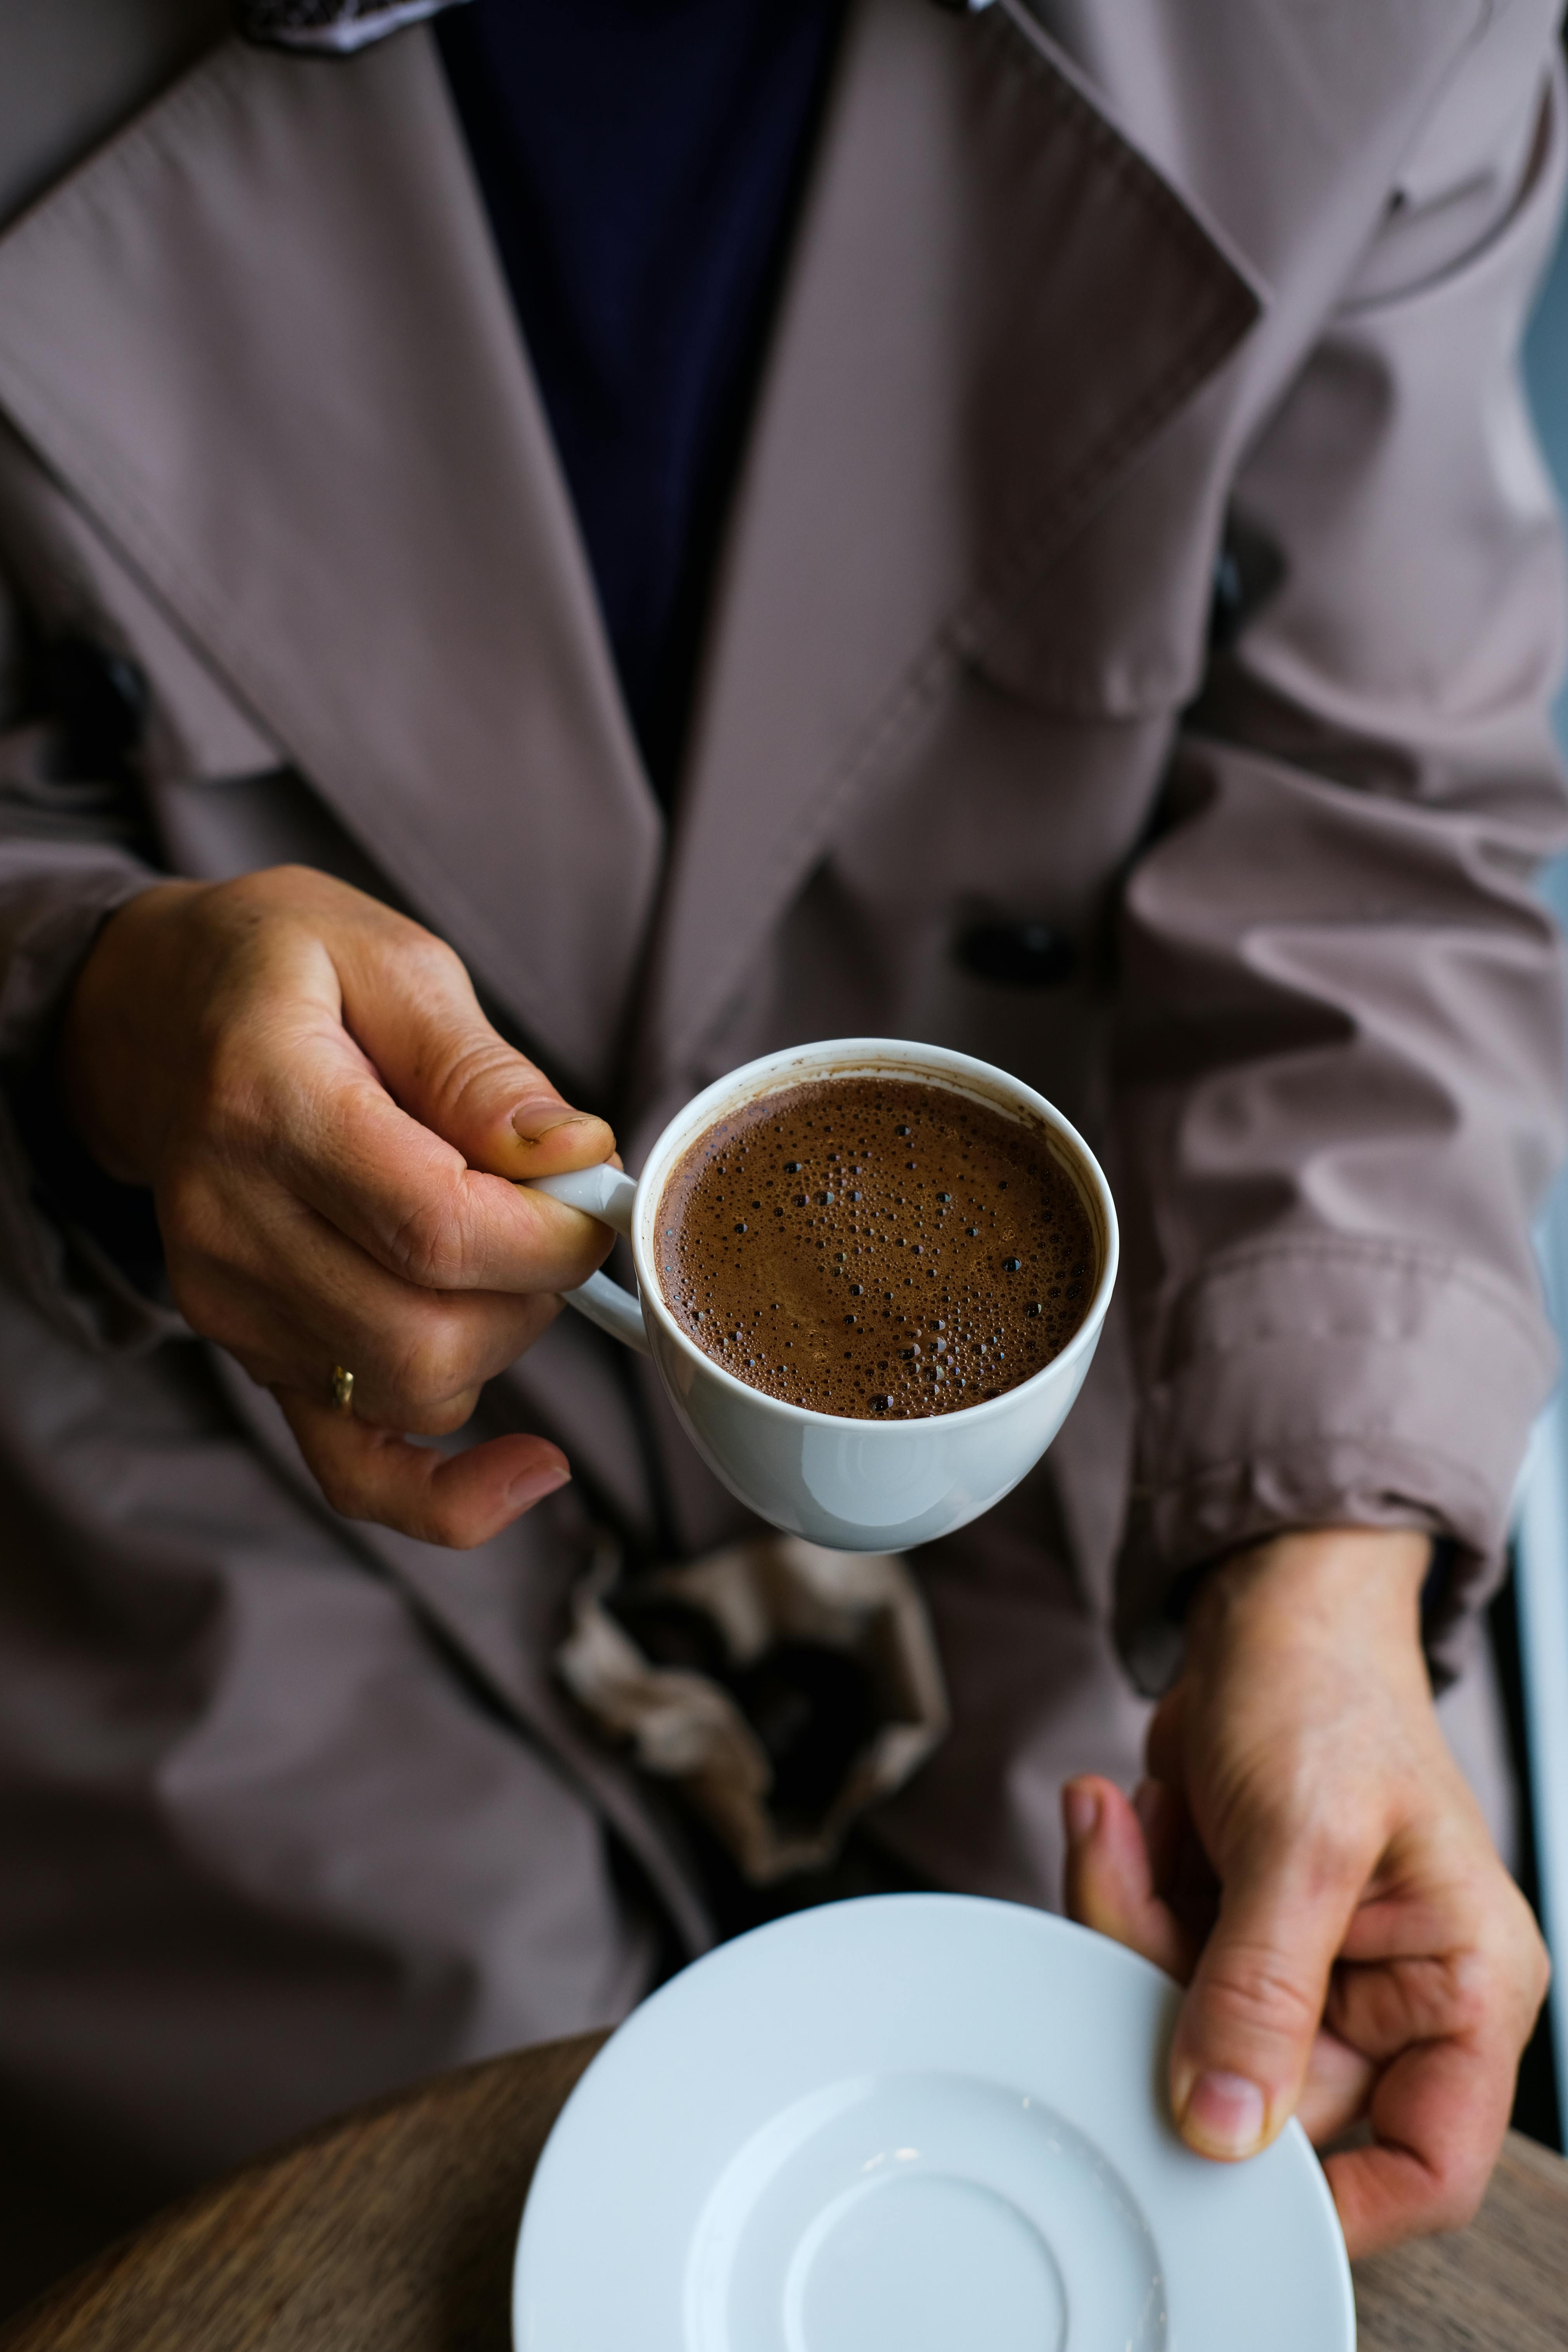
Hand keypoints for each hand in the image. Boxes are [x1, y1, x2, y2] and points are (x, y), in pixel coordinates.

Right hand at [60, 865, 617, 1545]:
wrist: (156, 1014)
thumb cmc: (286, 972)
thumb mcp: (392, 962)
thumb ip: (481, 1067)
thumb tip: (574, 1153)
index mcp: (269, 1107)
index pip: (438, 1229)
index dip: (551, 1234)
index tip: (593, 1194)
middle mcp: (233, 1224)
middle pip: (429, 1336)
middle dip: (535, 1292)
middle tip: (551, 1220)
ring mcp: (233, 1305)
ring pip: (412, 1397)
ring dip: (501, 1345)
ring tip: (502, 1259)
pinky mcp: (251, 1354)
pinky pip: (352, 1471)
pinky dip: (447, 1495)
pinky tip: (529, 1472)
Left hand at [1062, 1529, 1549, 2253]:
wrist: (1270, 1605)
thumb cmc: (1327, 1690)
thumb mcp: (1302, 1838)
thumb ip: (1264, 1987)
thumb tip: (1225, 2125)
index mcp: (1462, 1986)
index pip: (1427, 2163)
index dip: (1339, 2202)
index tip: (1225, 2179)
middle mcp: (1392, 1993)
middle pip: (1267, 2090)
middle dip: (1172, 1989)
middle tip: (1129, 1889)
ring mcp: (1305, 1966)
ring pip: (1188, 2027)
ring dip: (1130, 1925)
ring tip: (1122, 1824)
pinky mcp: (1232, 1931)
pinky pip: (1152, 1963)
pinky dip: (1122, 1891)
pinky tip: (1123, 1816)